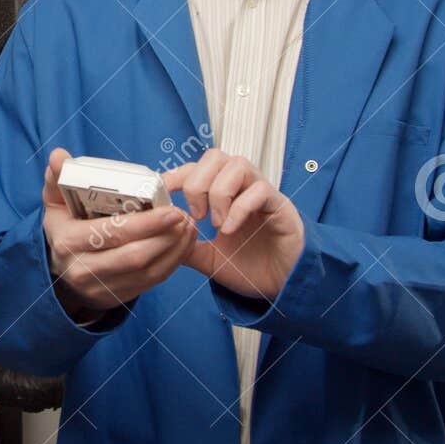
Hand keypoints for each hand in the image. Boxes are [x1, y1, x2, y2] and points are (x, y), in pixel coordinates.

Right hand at [42, 147, 195, 314]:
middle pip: (134, 256)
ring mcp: (102, 287)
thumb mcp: (55, 203)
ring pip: (148, 271)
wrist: (60, 271)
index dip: (145, 224)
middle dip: (165, 236)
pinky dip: (173, 262)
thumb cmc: (64, 228)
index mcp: (68, 242)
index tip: (170, 209)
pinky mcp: (119, 296)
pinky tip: (184, 244)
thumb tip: (58, 156)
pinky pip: (153, 281)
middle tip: (184, 216)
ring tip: (189, 227)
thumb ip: (57, 177)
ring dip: (174, 249)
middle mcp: (84, 269)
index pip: (112, 233)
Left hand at [164, 148, 305, 299]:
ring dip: (219, 193)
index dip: (178, 174)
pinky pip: (260, 190)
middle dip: (198, 182)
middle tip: (197, 215)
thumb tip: (160, 237)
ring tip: (216, 223)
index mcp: (225, 194)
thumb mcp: (210, 259)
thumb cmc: (251, 267)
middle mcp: (244, 187)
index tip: (164, 192)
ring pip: (238, 165)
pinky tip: (230, 230)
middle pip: (216, 156)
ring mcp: (263, 194)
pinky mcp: (281, 206)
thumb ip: (187, 246)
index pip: (198, 167)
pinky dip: (239, 208)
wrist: (283, 287)